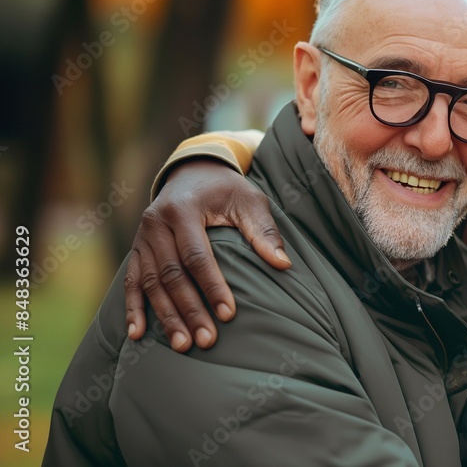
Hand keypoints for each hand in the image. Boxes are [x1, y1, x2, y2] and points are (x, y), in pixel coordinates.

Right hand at [124, 159, 289, 350]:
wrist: (193, 172)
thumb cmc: (227, 189)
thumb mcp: (249, 201)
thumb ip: (263, 231)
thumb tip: (283, 264)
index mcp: (183, 210)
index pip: (197, 256)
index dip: (212, 286)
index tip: (228, 314)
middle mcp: (156, 223)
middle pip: (171, 275)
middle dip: (189, 310)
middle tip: (206, 340)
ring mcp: (142, 238)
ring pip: (151, 284)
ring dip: (165, 317)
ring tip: (182, 345)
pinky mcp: (136, 250)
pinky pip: (132, 282)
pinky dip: (132, 309)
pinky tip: (137, 335)